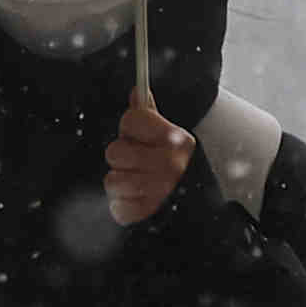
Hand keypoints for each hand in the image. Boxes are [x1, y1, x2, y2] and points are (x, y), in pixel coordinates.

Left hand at [104, 92, 189, 224]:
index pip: (131, 119)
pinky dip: (123, 205)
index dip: (129, 128)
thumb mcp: (168, 138)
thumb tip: (137, 92)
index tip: (137, 136)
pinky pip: (116, 205)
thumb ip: (149, 116)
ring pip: (112, 179)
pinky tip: (137, 201)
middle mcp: (171, 164)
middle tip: (137, 164)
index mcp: (177, 140)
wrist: (193, 208)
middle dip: (121, 158)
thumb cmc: (173, 168)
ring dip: (120, 183)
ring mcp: (159, 191)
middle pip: (115, 150)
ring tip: (137, 184)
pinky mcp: (146, 213)